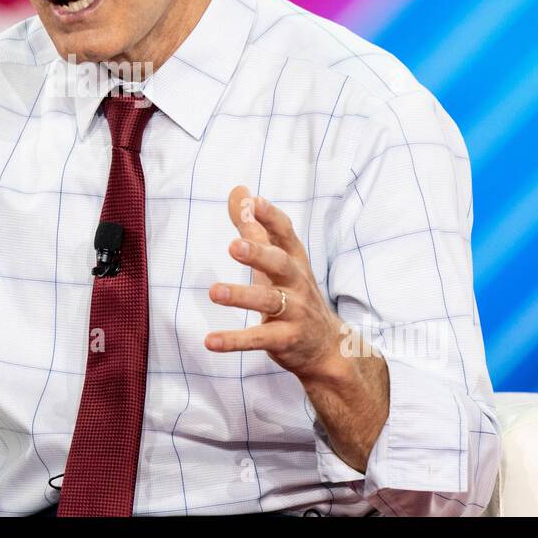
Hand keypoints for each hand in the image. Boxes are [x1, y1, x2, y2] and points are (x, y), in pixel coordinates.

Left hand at [204, 185, 346, 384]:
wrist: (326, 346)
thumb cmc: (293, 294)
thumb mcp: (277, 260)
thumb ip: (255, 229)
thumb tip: (239, 191)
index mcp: (294, 261)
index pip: (286, 234)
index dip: (271, 217)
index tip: (253, 201)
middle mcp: (297, 283)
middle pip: (280, 264)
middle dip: (258, 254)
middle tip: (233, 245)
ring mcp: (294, 312)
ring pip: (268, 301)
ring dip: (241, 296)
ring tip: (214, 291)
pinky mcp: (285, 340)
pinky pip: (258, 339)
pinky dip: (234, 341)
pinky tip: (210, 341)